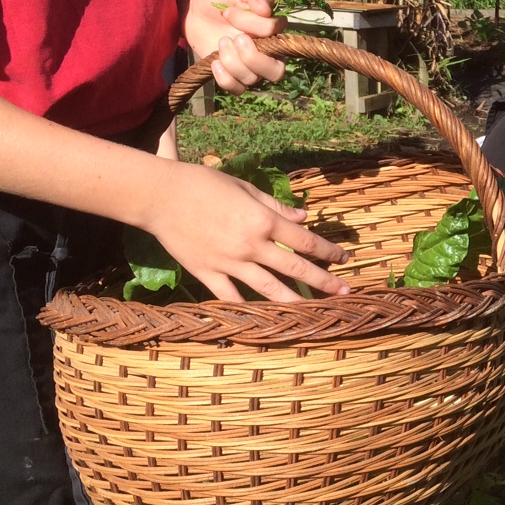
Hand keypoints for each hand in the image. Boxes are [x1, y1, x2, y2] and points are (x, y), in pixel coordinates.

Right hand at [141, 161, 351, 302]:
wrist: (160, 195)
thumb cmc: (205, 184)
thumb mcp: (246, 189)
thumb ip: (276, 206)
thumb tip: (304, 217)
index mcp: (264, 221)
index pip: (306, 241)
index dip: (329, 251)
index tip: (345, 259)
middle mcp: (251, 245)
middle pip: (295, 268)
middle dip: (324, 281)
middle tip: (345, 293)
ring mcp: (229, 263)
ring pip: (269, 289)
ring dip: (295, 301)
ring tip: (315, 312)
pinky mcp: (207, 273)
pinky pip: (231, 297)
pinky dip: (247, 309)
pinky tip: (263, 320)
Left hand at [183, 0, 286, 91]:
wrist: (193, 5)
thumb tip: (266, 9)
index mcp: (273, 29)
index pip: (275, 36)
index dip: (253, 25)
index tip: (229, 11)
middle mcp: (267, 51)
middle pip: (276, 72)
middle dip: (253, 59)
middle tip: (235, 38)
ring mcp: (249, 65)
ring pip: (252, 79)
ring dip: (233, 62)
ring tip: (220, 42)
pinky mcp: (232, 74)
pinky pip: (237, 89)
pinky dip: (226, 79)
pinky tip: (214, 62)